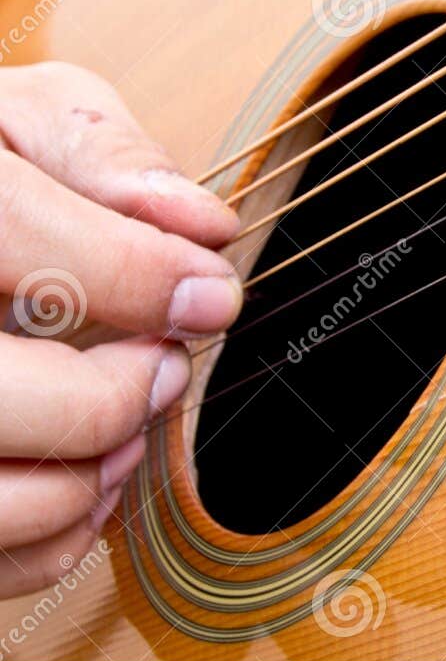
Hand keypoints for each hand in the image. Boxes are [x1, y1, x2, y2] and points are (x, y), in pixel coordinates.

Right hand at [0, 62, 238, 596]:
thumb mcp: (12, 121)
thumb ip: (99, 157)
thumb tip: (199, 229)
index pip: (14, 232)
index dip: (136, 275)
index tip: (210, 296)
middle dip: (105, 398)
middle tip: (161, 368)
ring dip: (82, 482)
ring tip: (125, 426)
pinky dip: (48, 539)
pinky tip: (78, 478)